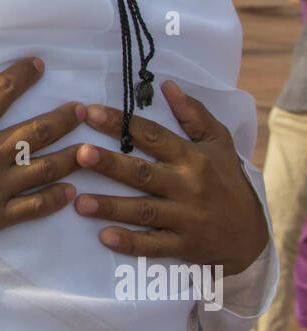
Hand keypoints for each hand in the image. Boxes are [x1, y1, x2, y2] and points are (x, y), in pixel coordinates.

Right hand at [0, 48, 84, 255]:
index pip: (4, 90)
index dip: (24, 74)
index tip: (39, 65)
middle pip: (38, 130)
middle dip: (64, 117)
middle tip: (82, 109)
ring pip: (44, 167)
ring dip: (71, 154)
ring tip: (90, 147)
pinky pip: (33, 207)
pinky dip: (55, 198)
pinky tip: (70, 191)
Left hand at [72, 81, 268, 275]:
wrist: (251, 235)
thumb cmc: (228, 182)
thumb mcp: (220, 142)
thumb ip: (194, 114)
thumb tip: (168, 85)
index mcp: (192, 157)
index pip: (153, 136)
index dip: (121, 123)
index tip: (90, 112)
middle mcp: (187, 186)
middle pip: (143, 173)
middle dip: (111, 163)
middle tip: (80, 154)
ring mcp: (185, 218)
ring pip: (144, 211)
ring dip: (112, 207)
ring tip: (79, 202)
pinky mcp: (184, 246)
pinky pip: (154, 245)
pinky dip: (131, 243)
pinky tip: (105, 237)